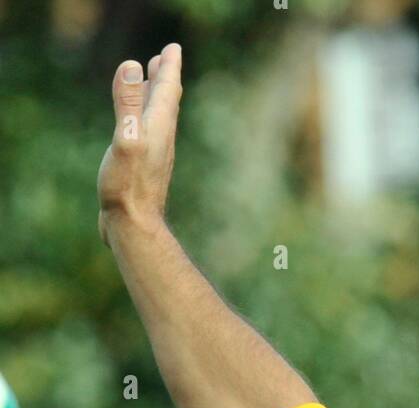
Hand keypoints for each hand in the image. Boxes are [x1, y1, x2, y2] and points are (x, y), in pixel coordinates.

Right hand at [97, 43, 182, 243]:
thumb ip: (128, 104)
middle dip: (164, 78)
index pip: (167, 89)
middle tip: (164, 59)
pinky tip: (136, 127)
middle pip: (165, 102)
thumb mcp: (125, 140)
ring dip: (154, 98)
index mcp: (157, 128)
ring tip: (149, 84)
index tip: (173, 48)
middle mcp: (159, 140)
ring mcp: (151, 156)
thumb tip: (132, 65)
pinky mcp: (141, 170)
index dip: (169, 67)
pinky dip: (143, 121)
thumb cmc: (127, 188)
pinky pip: (145, 136)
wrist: (133, 229)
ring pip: (156, 120)